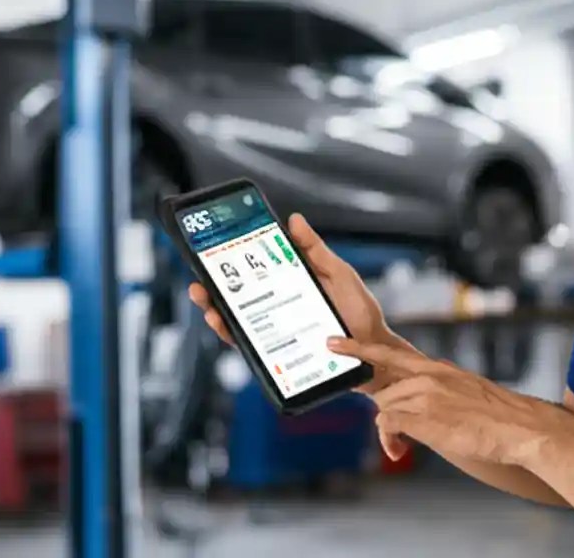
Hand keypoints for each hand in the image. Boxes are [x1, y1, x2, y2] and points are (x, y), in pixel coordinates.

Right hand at [187, 213, 415, 458]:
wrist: (374, 351)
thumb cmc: (359, 311)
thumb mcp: (339, 274)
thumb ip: (315, 250)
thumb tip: (293, 219)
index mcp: (289, 284)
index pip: (254, 272)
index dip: (230, 263)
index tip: (211, 249)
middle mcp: (278, 307)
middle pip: (237, 297)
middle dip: (212, 289)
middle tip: (199, 280)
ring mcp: (277, 330)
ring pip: (236, 321)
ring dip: (215, 312)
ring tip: (207, 302)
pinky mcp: (279, 353)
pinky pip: (249, 346)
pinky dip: (232, 336)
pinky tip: (224, 325)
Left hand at [328, 337, 573, 468]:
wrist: (521, 427)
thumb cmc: (498, 417)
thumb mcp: (466, 392)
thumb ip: (439, 393)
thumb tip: (421, 407)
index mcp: (438, 369)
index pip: (390, 354)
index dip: (359, 349)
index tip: (334, 343)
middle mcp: (428, 377)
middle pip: (384, 392)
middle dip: (385, 415)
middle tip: (396, 437)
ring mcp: (426, 396)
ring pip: (385, 409)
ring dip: (389, 432)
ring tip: (401, 448)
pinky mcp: (425, 417)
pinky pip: (389, 426)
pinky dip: (389, 441)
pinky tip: (400, 451)